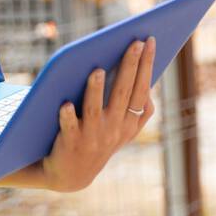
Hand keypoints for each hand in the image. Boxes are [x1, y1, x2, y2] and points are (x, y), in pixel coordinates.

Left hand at [41, 35, 156, 191]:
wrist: (71, 175)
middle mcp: (114, 129)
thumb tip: (146, 78)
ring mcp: (92, 137)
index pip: (142, 90)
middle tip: (134, 42)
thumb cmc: (97, 140)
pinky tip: (64, 104)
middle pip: (124, 94)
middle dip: (130, 67)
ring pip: (95, 110)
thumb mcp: (122, 128)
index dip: (147, 66)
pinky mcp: (70, 143)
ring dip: (96, 90)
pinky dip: (67, 116)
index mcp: (129, 123)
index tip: (150, 40)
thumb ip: (137, 109)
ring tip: (97, 70)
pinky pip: (68, 127)